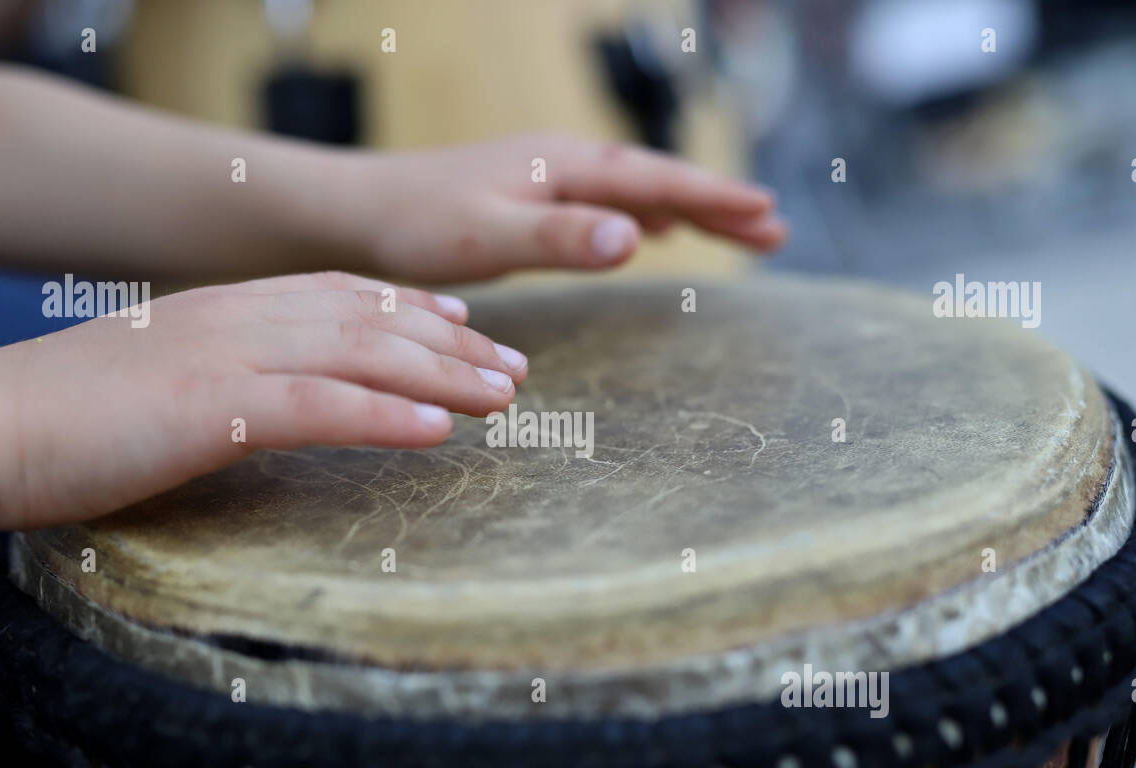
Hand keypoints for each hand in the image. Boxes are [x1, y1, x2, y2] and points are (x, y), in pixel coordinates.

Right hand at [0, 271, 526, 540]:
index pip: (341, 295)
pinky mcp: (214, 408)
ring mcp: (230, 358)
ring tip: (505, 396)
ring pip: (362, 355)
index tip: (466, 323)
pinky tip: (439, 430)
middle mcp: (241, 319)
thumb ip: (226, 372)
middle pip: (372, 321)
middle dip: (453, 344)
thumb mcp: (165, 374)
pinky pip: (320, 406)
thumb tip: (270, 394)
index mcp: (230, 309)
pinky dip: (385, 414)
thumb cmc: (71, 413)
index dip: (412, 308)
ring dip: (442, 375)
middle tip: (514, 368)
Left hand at [357, 132, 786, 282]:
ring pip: (637, 190)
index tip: (768, 214)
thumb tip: (639, 236)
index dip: (714, 198)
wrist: (359, 212)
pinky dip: (645, 214)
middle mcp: (562, 162)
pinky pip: (608, 202)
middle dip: (718, 204)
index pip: (657, 180)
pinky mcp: (530, 197)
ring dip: (690, 209)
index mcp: (563, 167)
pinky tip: (653, 231)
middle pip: (659, 179)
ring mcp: (548, 177)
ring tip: (738, 230)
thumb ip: (562, 237)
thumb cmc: (418, 227)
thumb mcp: (491, 236)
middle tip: (776, 232)